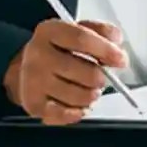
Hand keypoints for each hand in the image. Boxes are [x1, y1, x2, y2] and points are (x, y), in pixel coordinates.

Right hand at [3, 20, 126, 125]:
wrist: (26, 68)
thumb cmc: (58, 50)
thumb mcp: (77, 31)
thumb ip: (101, 31)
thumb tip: (115, 39)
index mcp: (49, 31)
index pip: (81, 38)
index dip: (106, 50)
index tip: (121, 59)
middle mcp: (37, 54)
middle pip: (86, 73)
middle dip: (101, 78)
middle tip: (100, 77)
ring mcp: (33, 80)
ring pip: (80, 96)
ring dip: (91, 95)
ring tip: (87, 89)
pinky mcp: (33, 104)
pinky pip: (67, 114)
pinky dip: (79, 111)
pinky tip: (77, 103)